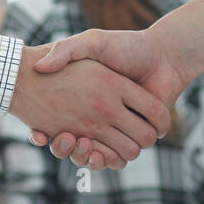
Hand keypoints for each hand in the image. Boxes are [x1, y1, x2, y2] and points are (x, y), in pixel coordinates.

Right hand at [8, 44, 169, 170]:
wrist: (163, 55)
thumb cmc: (126, 46)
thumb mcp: (92, 42)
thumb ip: (67, 49)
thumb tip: (41, 67)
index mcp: (86, 100)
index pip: (57, 124)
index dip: (45, 134)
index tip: (39, 132)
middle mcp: (99, 117)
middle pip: (74, 146)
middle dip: (65, 148)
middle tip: (64, 138)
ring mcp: (117, 128)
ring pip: (93, 156)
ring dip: (83, 157)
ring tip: (80, 143)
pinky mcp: (135, 137)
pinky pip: (115, 159)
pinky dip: (105, 161)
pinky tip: (96, 153)